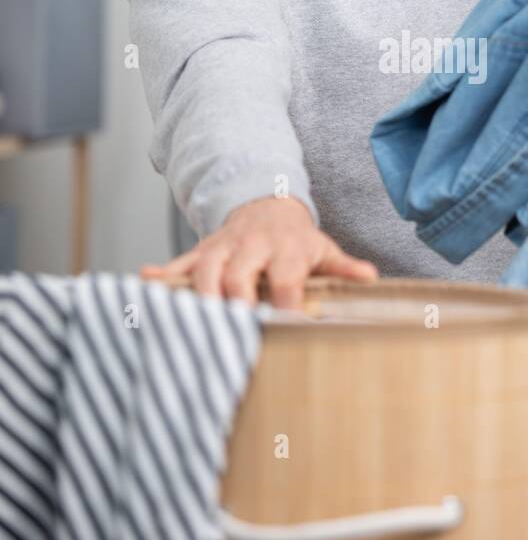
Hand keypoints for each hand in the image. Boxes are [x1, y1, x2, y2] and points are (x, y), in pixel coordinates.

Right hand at [139, 195, 377, 310]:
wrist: (267, 205)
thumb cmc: (297, 240)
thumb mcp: (322, 249)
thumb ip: (343, 267)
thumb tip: (370, 278)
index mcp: (286, 247)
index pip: (285, 277)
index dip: (284, 301)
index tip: (284, 326)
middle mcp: (251, 246)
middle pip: (238, 274)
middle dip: (235, 302)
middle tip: (233, 334)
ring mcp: (222, 247)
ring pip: (204, 269)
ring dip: (198, 297)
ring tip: (193, 326)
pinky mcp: (200, 251)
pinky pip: (177, 263)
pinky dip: (160, 275)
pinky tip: (144, 283)